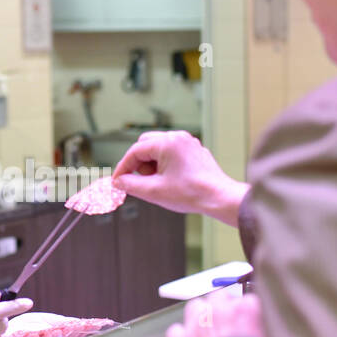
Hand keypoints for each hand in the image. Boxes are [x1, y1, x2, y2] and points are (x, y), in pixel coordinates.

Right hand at [111, 130, 248, 224]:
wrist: (218, 198)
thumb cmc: (191, 193)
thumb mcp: (154, 191)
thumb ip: (130, 185)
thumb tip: (118, 182)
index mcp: (166, 143)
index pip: (134, 151)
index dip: (123, 167)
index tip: (118, 181)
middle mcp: (177, 138)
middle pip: (145, 145)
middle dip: (138, 163)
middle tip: (138, 181)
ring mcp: (187, 143)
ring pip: (158, 148)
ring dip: (151, 163)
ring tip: (156, 182)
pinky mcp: (194, 151)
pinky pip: (172, 152)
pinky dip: (164, 163)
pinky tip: (168, 180)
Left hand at [167, 289, 261, 336]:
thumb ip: (262, 333)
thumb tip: (258, 331)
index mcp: (247, 310)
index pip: (245, 299)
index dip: (246, 314)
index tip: (247, 323)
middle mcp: (219, 311)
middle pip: (218, 296)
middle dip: (222, 309)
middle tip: (228, 328)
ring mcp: (197, 325)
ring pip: (194, 307)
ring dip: (200, 318)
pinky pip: (175, 331)